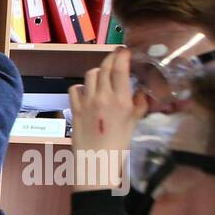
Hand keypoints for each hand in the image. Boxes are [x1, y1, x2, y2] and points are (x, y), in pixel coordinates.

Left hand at [68, 48, 149, 192]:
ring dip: (97, 72)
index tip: (124, 50)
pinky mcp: (74, 110)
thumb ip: (138, 105)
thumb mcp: (134, 123)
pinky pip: (75, 89)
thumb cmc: (119, 145)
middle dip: (110, 58)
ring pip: (90, 75)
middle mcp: (103, 98)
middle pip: (104, 67)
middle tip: (115, 57)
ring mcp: (86, 103)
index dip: (121, 55)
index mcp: (121, 100)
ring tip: (102, 76)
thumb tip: (140, 92)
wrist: (97, 163)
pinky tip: (86, 92)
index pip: (120, 68)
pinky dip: (80, 87)